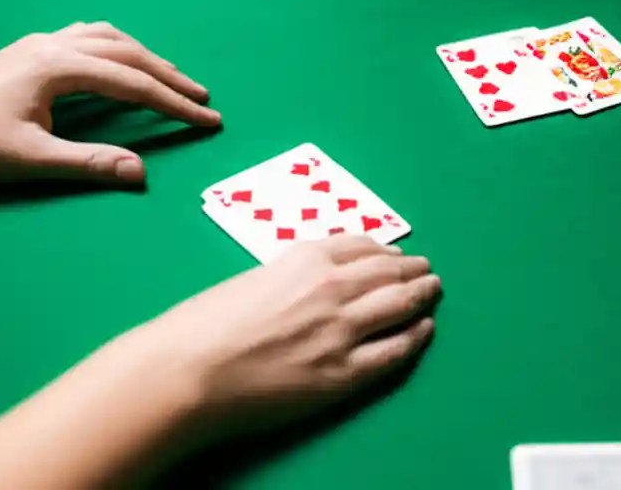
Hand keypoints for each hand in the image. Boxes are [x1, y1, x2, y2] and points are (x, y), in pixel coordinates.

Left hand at [0, 22, 219, 182]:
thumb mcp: (32, 160)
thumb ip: (90, 162)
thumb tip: (142, 172)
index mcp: (58, 66)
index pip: (132, 83)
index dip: (175, 104)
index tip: (209, 119)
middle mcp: (53, 45)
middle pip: (128, 53)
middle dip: (170, 77)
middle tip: (204, 99)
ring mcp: (39, 43)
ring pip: (108, 38)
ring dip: (145, 57)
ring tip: (172, 78)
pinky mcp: (29, 50)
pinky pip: (87, 36)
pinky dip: (116, 47)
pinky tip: (120, 59)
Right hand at [153, 236, 438, 429]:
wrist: (187, 370)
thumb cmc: (202, 326)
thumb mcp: (251, 278)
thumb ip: (288, 277)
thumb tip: (312, 285)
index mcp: (305, 258)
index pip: (360, 246)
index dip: (384, 250)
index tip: (395, 253)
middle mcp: (332, 287)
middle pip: (388, 272)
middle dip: (412, 269)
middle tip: (426, 270)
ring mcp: (343, 330)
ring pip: (400, 304)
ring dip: (422, 294)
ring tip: (433, 290)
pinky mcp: (345, 372)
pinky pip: (394, 350)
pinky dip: (415, 336)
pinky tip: (424, 330)